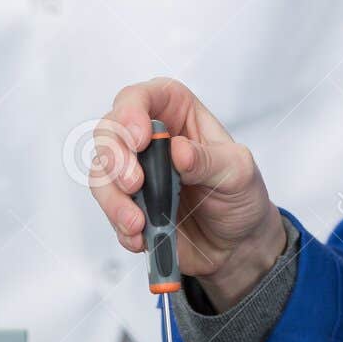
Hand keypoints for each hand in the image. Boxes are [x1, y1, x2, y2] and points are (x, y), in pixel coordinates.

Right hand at [89, 76, 286, 308]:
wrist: (237, 245)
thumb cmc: (240, 196)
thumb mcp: (238, 173)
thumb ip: (208, 160)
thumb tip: (178, 151)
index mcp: (177, 112)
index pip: (141, 96)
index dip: (131, 112)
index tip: (140, 140)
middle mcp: (150, 137)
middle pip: (109, 131)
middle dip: (115, 158)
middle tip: (135, 183)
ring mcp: (135, 171)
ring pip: (102, 171)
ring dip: (113, 198)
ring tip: (137, 222)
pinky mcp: (128, 203)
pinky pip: (109, 209)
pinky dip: (119, 224)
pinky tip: (140, 236)